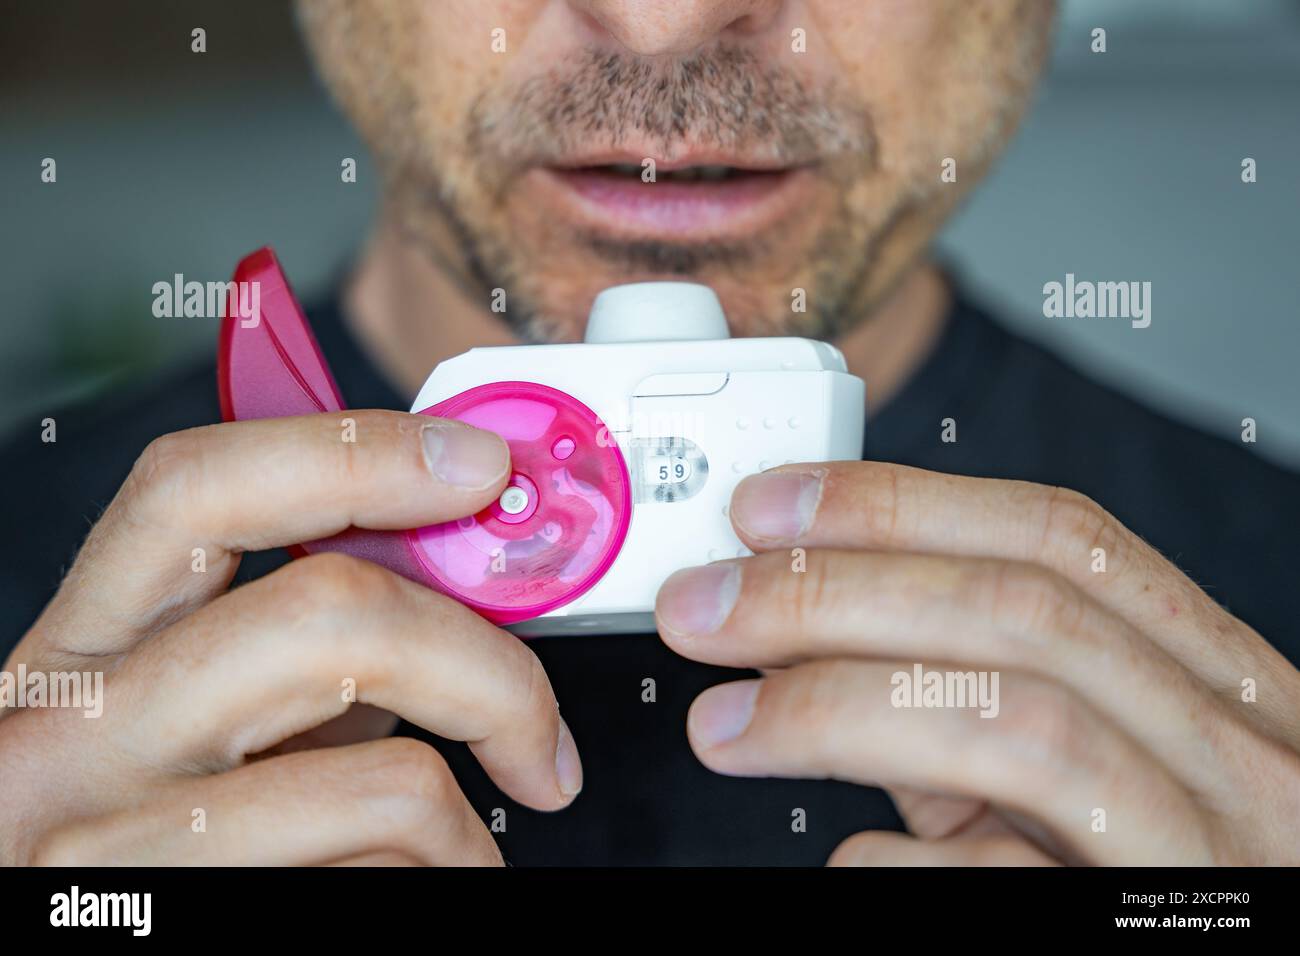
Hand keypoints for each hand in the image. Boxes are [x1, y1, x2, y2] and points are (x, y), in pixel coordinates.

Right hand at [1, 410, 581, 865]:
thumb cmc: (184, 844)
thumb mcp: (215, 718)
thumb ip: (308, 640)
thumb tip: (462, 568)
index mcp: (83, 648)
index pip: (194, 489)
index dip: (354, 451)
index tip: (480, 466)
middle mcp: (71, 730)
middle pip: (329, 614)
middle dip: (486, 666)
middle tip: (538, 726)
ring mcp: (110, 839)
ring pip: (391, 780)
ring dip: (470, 818)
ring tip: (468, 843)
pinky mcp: (176, 918)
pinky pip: (380, 872)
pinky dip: (439, 876)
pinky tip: (407, 882)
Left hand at [656, 461, 1299, 864]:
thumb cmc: (1142, 865)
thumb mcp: (1069, 768)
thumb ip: (958, 692)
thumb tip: (802, 626)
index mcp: (1215, 675)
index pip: (1059, 538)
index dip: (894, 505)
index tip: (765, 509)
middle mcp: (1239, 749)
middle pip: (1020, 612)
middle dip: (830, 594)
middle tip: (703, 609)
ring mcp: (1212, 848)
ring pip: (1019, 724)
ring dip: (835, 706)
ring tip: (722, 725)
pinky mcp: (1152, 935)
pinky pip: (1006, 878)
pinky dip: (897, 857)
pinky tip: (837, 852)